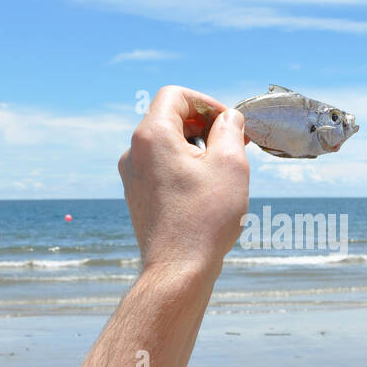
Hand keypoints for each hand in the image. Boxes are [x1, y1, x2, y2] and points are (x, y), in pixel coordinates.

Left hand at [118, 86, 248, 281]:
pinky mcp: (137, 197)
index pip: (176, 96)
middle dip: (204, 125)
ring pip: (166, 144)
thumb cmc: (205, 218)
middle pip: (169, 118)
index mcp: (152, 135)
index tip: (229, 124)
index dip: (206, 102)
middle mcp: (134, 152)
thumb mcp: (230, 164)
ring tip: (223, 170)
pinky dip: (184, 167)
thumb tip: (229, 118)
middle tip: (234, 145)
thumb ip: (230, 129)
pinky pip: (161, 168)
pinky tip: (206, 190)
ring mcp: (132, 176)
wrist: (178, 270)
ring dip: (196, 148)